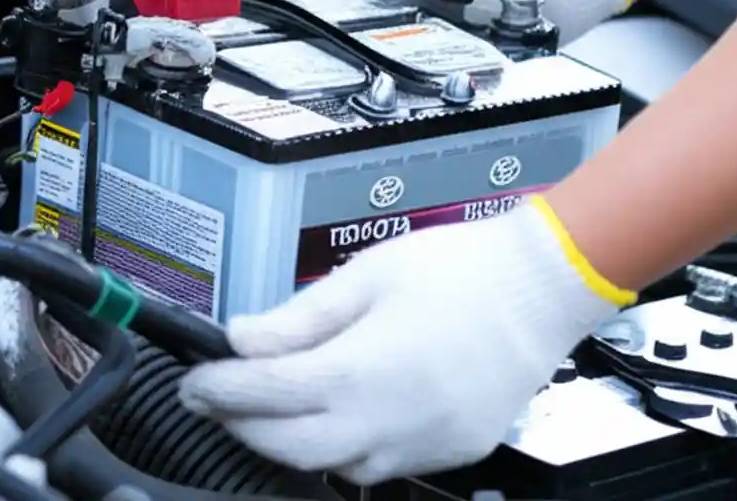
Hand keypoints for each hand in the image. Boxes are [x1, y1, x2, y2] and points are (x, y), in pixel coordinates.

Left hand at [178, 200, 628, 484]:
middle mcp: (390, 421)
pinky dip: (342, 448)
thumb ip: (300, 316)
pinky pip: (377, 466)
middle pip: (288, 447)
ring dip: (290, 442)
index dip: (220, 390)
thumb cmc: (462, 270)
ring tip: (271, 404)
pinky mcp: (449, 452)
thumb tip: (242, 339)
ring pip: (332, 465)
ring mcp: (423, 445)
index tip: (193, 382)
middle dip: (242, 425)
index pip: (268, 394)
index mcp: (365, 370)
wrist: (543, 288)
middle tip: (216, 397)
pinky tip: (335, 415)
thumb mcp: (368, 276)